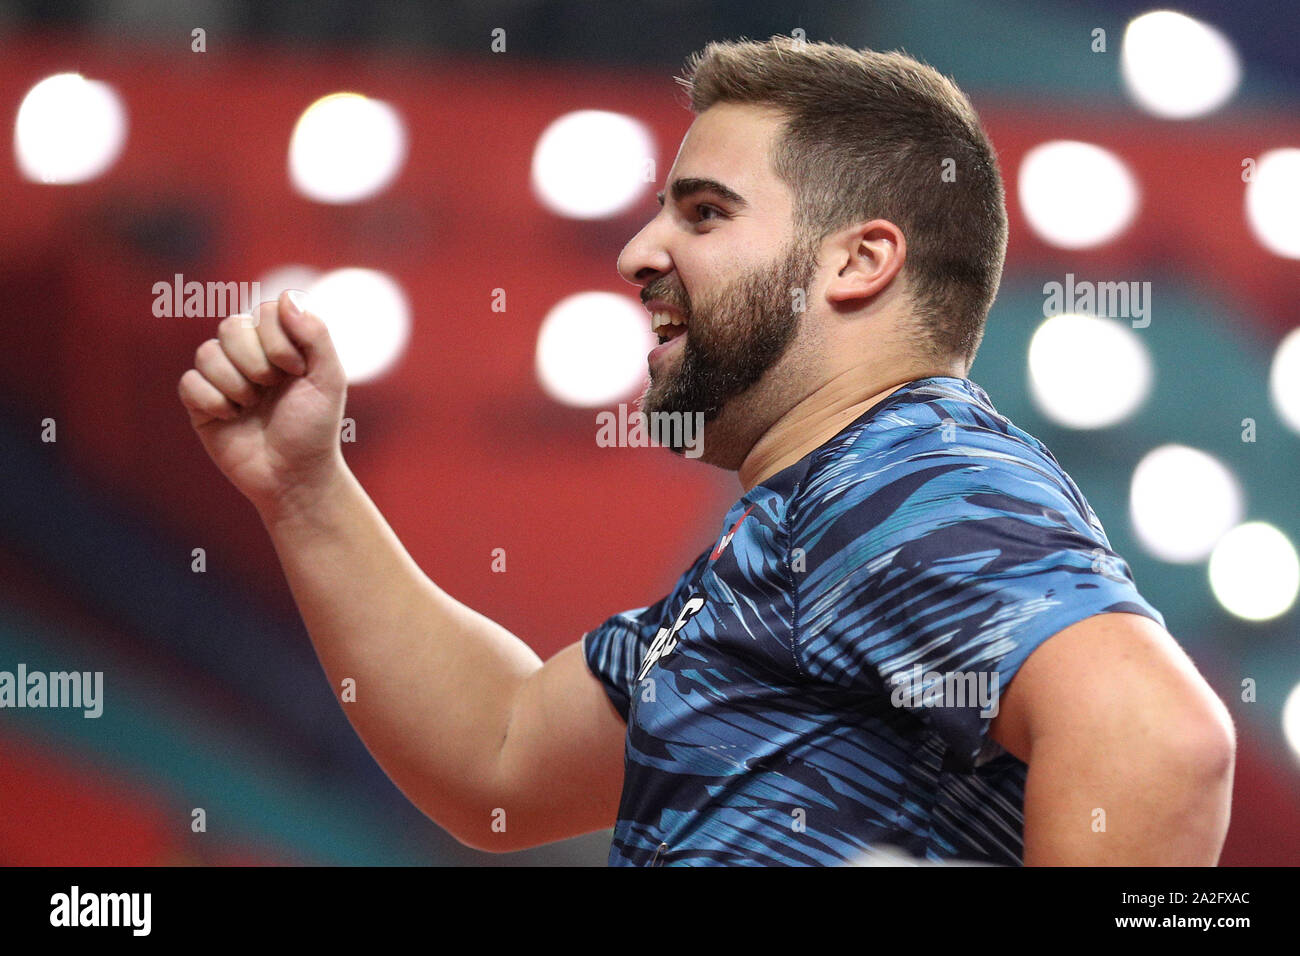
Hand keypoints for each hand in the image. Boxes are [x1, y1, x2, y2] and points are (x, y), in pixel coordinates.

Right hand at [177, 290, 348, 514]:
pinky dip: (214, 401)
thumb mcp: (328, 379)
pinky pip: (189, 382)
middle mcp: (250, 355)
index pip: (265, 311)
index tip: (296, 370)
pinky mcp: (200, 402)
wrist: (294, 476)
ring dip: (235, 384)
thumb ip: (315, 334)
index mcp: (281, 345)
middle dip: (255, 362)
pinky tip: (231, 418)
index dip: (277, 339)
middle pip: (231, 326)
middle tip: (272, 389)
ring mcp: (223, 378)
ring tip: (252, 407)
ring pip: (207, 352)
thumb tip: (288, 296)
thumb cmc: (314, 429)